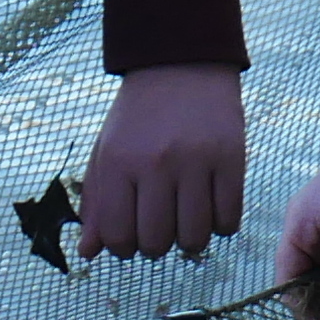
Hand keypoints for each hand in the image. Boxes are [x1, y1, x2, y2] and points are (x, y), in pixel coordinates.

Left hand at [77, 62, 245, 257]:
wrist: (180, 66)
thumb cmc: (138, 118)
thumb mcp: (106, 153)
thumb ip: (95, 204)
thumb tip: (87, 253)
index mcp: (117, 162)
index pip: (118, 237)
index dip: (124, 247)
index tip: (131, 234)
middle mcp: (154, 164)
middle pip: (156, 244)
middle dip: (156, 244)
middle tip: (159, 224)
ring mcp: (195, 162)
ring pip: (194, 239)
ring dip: (190, 239)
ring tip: (186, 217)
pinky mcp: (231, 160)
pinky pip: (228, 221)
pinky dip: (220, 225)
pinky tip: (211, 206)